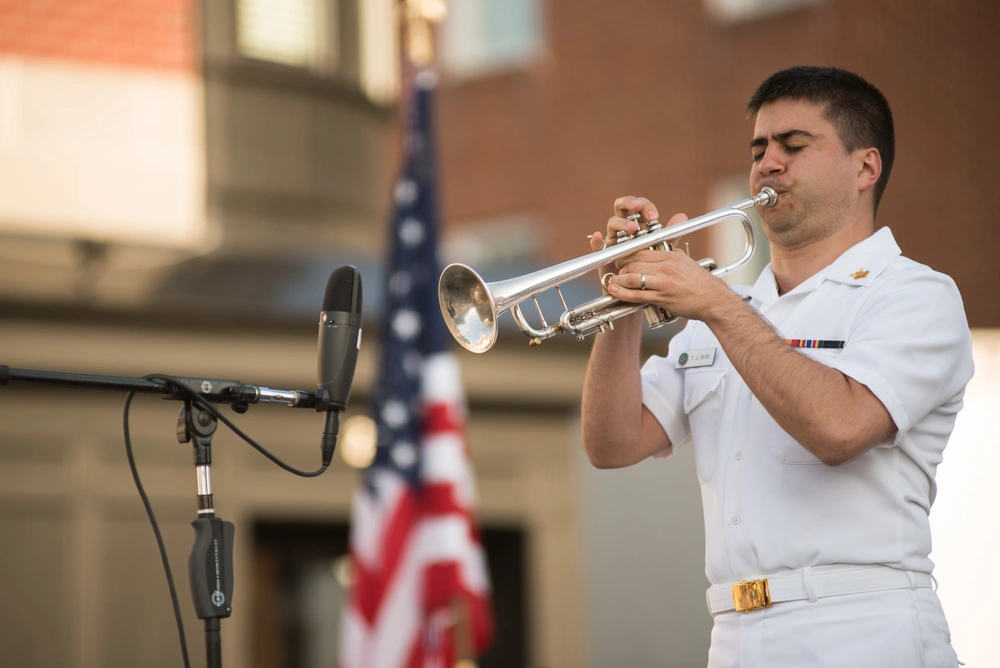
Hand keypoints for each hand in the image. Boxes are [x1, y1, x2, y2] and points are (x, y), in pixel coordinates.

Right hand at [589, 196, 668, 291]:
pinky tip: (598, 236)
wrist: (641, 291)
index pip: (638, 207)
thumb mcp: (662, 251)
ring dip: (621, 223)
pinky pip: (597, 247)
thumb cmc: (650, 269)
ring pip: (611, 224)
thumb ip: (669, 235)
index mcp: (638, 225)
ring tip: (632, 228)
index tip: (654, 216)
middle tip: (638, 208)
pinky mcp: (603, 256)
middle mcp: (623, 229)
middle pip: (622, 207)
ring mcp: (612, 241)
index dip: (645, 206)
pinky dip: (595, 241)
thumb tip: (682, 216)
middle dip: (629, 204)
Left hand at [605, 238, 732, 322]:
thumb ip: (672, 253)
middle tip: (615, 272)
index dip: (625, 255)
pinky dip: (623, 293)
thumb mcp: (685, 261)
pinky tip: (615, 292)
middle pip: (632, 263)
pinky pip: (637, 295)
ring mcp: (663, 282)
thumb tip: (662, 249)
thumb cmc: (701, 283)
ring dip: (617, 280)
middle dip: (619, 268)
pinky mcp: (662, 298)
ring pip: (631, 277)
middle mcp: (665, 267)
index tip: (619, 259)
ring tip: (612, 283)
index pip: (640, 251)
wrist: (713, 300)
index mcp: (670, 255)